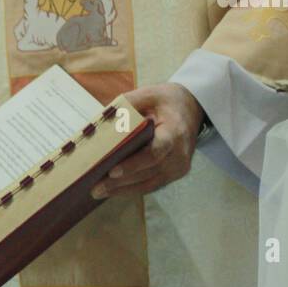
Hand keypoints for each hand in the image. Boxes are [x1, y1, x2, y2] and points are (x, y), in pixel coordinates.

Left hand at [92, 83, 203, 198]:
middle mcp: (179, 154)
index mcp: (174, 132)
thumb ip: (126, 105)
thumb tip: (99, 120)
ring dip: (123, 190)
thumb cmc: (166, 101)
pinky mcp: (174, 173)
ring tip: (99, 192)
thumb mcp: (148, 94)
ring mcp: (178, 167)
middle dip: (121, 182)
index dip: (133, 164)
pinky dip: (132, 189)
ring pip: (149, 184)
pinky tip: (113, 190)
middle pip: (148, 172)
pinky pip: (152, 184)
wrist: (192, 108)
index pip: (154, 152)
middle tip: (95, 187)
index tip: (112, 171)